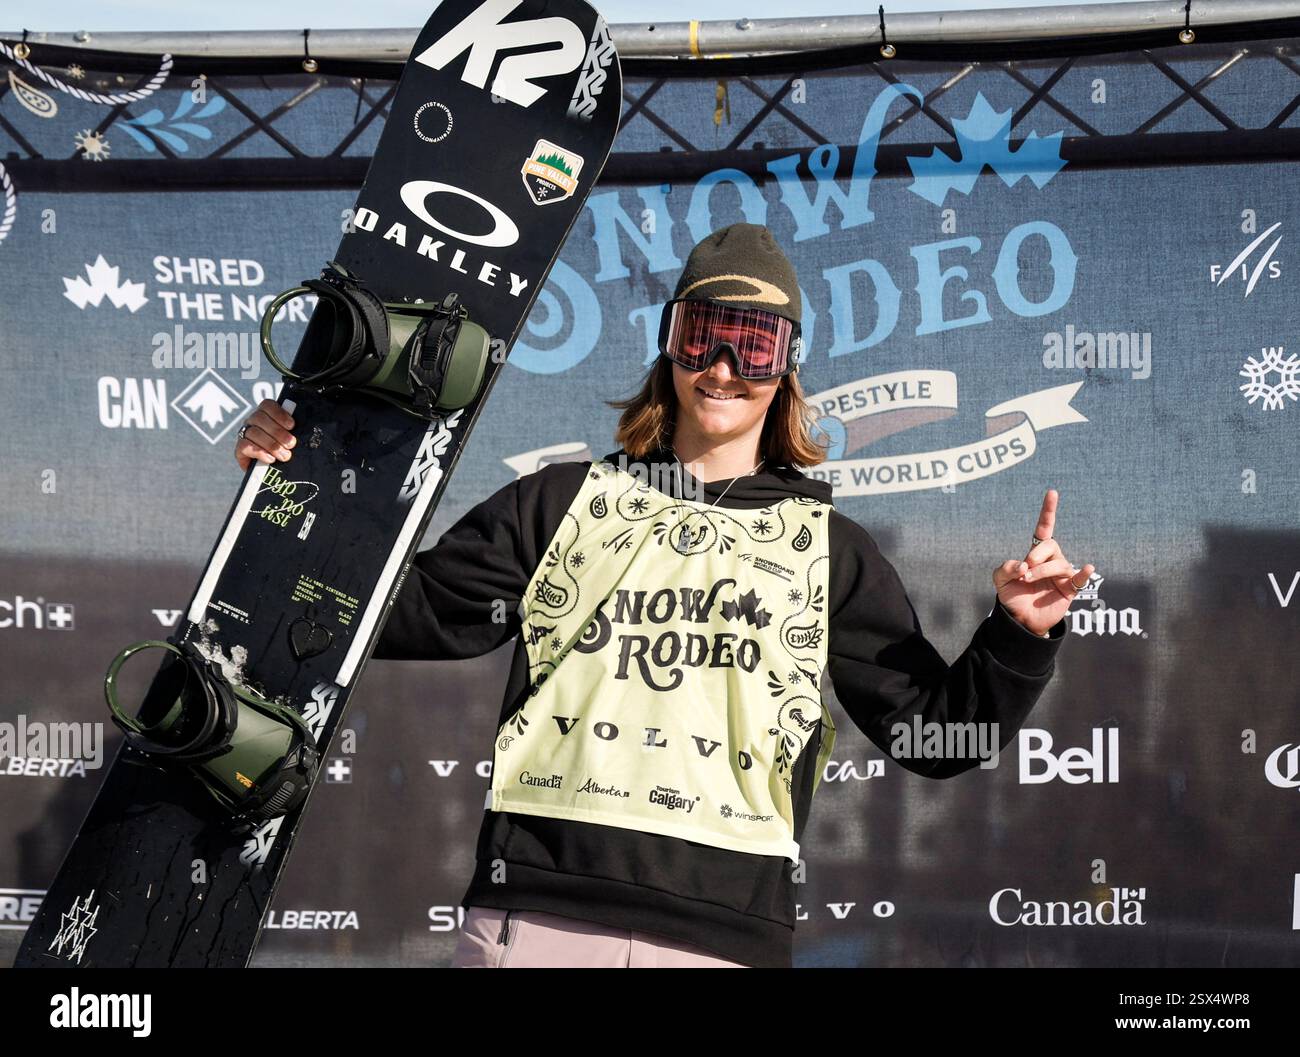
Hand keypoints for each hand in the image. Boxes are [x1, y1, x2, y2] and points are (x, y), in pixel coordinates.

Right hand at [234, 399, 296, 471]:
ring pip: (253, 432)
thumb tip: (304, 429)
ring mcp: (245, 434)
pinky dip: (259, 452)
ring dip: (271, 444)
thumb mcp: (291, 439)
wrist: (273, 473)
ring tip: (284, 455)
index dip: (279, 414)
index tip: (291, 426)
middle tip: (291, 444)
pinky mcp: (239, 450)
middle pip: (259, 418)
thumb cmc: (286, 451)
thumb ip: (294, 432)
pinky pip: (245, 446)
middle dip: (278, 432)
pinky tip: (270, 459)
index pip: (267, 405)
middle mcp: (253, 422)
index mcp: (266, 415)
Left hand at [993, 488, 1094, 636]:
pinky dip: (1084, 573)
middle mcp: (1051, 561)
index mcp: (1035, 554)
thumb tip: (1024, 566)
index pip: (1044, 528)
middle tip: (1025, 569)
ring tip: (1028, 580)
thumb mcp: (1000, 579)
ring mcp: (1061, 575)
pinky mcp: (1069, 590)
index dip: (1048, 511)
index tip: (1052, 493)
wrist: (1019, 620)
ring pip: (1059, 564)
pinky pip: (1079, 579)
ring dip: (1042, 570)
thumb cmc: (1012, 596)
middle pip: (1051, 545)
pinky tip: (1088, 567)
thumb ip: (1006, 567)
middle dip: (1037, 554)